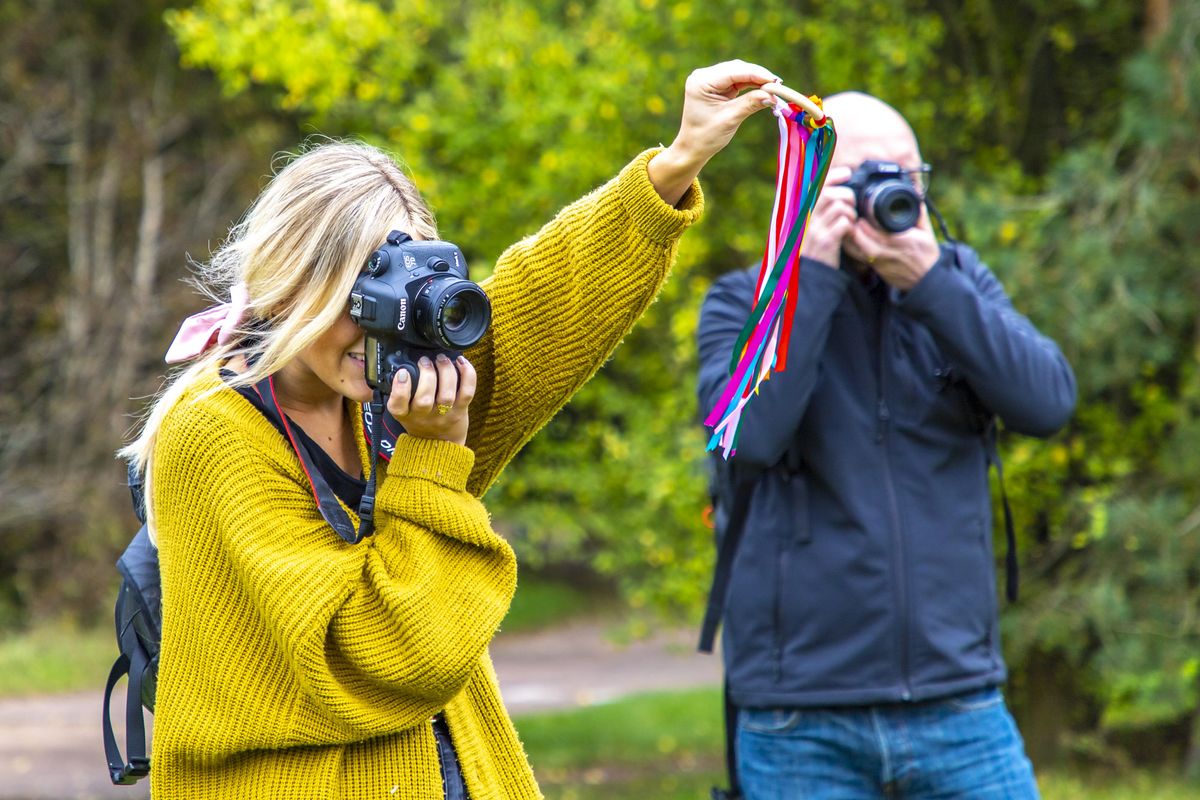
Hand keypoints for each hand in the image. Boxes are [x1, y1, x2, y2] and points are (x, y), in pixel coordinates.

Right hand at [387, 354, 475, 445]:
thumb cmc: (422, 420)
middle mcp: (424, 417)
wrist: (440, 443)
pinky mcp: (461, 411)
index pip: (397, 405)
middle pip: (424, 399)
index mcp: (405, 414)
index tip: (403, 373)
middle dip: (426, 375)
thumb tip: (405, 364)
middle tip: (425, 361)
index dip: (400, 388)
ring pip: (446, 395)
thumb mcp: (404, 410)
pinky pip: (467, 392)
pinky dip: (467, 374)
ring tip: (441, 359)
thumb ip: (402, 392)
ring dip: (445, 371)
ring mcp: (444, 415)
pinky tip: (461, 362)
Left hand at [649, 59, 778, 204]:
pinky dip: (751, 85)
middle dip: (758, 76)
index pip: (733, 71)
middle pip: (737, 69)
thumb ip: (750, 103)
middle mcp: (704, 76)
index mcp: (701, 82)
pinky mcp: (717, 86)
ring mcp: (710, 80)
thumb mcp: (730, 119)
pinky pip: (738, 81)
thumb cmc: (706, 136)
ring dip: (756, 80)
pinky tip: (764, 89)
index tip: (775, 81)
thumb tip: (772, 95)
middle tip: (778, 85)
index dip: (756, 74)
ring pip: (739, 73)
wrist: (693, 148)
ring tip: (774, 88)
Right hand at [804, 165, 856, 267]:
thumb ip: (821, 209)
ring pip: (839, 207)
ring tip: (850, 223)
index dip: (834, 175)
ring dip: (851, 213)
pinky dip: (851, 226)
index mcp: (804, 212)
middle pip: (830, 193)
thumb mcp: (812, 227)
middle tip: (851, 207)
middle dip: (847, 196)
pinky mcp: (826, 242)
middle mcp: (807, 219)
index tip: (847, 173)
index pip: (817, 185)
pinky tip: (849, 234)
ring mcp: (815, 230)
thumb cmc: (815, 249)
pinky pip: (844, 223)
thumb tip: (836, 190)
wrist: (810, 276)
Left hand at [843, 220, 940, 291]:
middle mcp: (894, 255)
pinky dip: (856, 252)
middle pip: (869, 246)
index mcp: (906, 243)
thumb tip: (915, 194)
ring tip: (850, 231)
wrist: (928, 279)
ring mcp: (885, 266)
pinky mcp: (879, 272)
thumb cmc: (928, 255)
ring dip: (853, 243)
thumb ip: (919, 214)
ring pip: (863, 255)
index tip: (861, 219)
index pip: (883, 236)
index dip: (868, 229)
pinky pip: (863, 261)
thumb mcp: (927, 233)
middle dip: (857, 234)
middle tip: (852, 223)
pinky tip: (852, 243)